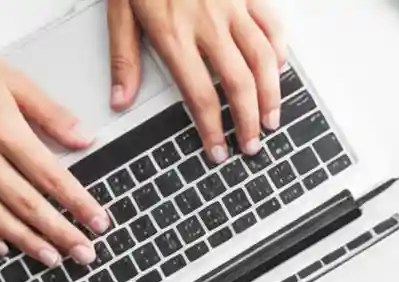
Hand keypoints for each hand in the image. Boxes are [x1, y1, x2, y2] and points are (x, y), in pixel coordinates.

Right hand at [0, 14, 109, 265]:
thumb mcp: (10, 79)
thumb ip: (49, 112)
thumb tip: (84, 138)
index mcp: (1, 130)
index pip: (49, 176)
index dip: (77, 203)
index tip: (98, 221)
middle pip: (27, 204)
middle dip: (60, 233)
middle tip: (84, 253)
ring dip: (28, 242)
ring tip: (53, 259)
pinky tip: (4, 247)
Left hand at [108, 0, 286, 161]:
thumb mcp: (119, 9)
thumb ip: (124, 57)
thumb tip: (121, 99)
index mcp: (172, 33)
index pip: (198, 94)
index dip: (211, 129)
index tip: (217, 151)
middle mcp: (206, 23)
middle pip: (237, 84)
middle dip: (248, 122)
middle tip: (252, 145)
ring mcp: (231, 7)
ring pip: (262, 60)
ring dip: (271, 95)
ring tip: (272, 120)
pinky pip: (271, 24)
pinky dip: (279, 50)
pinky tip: (280, 69)